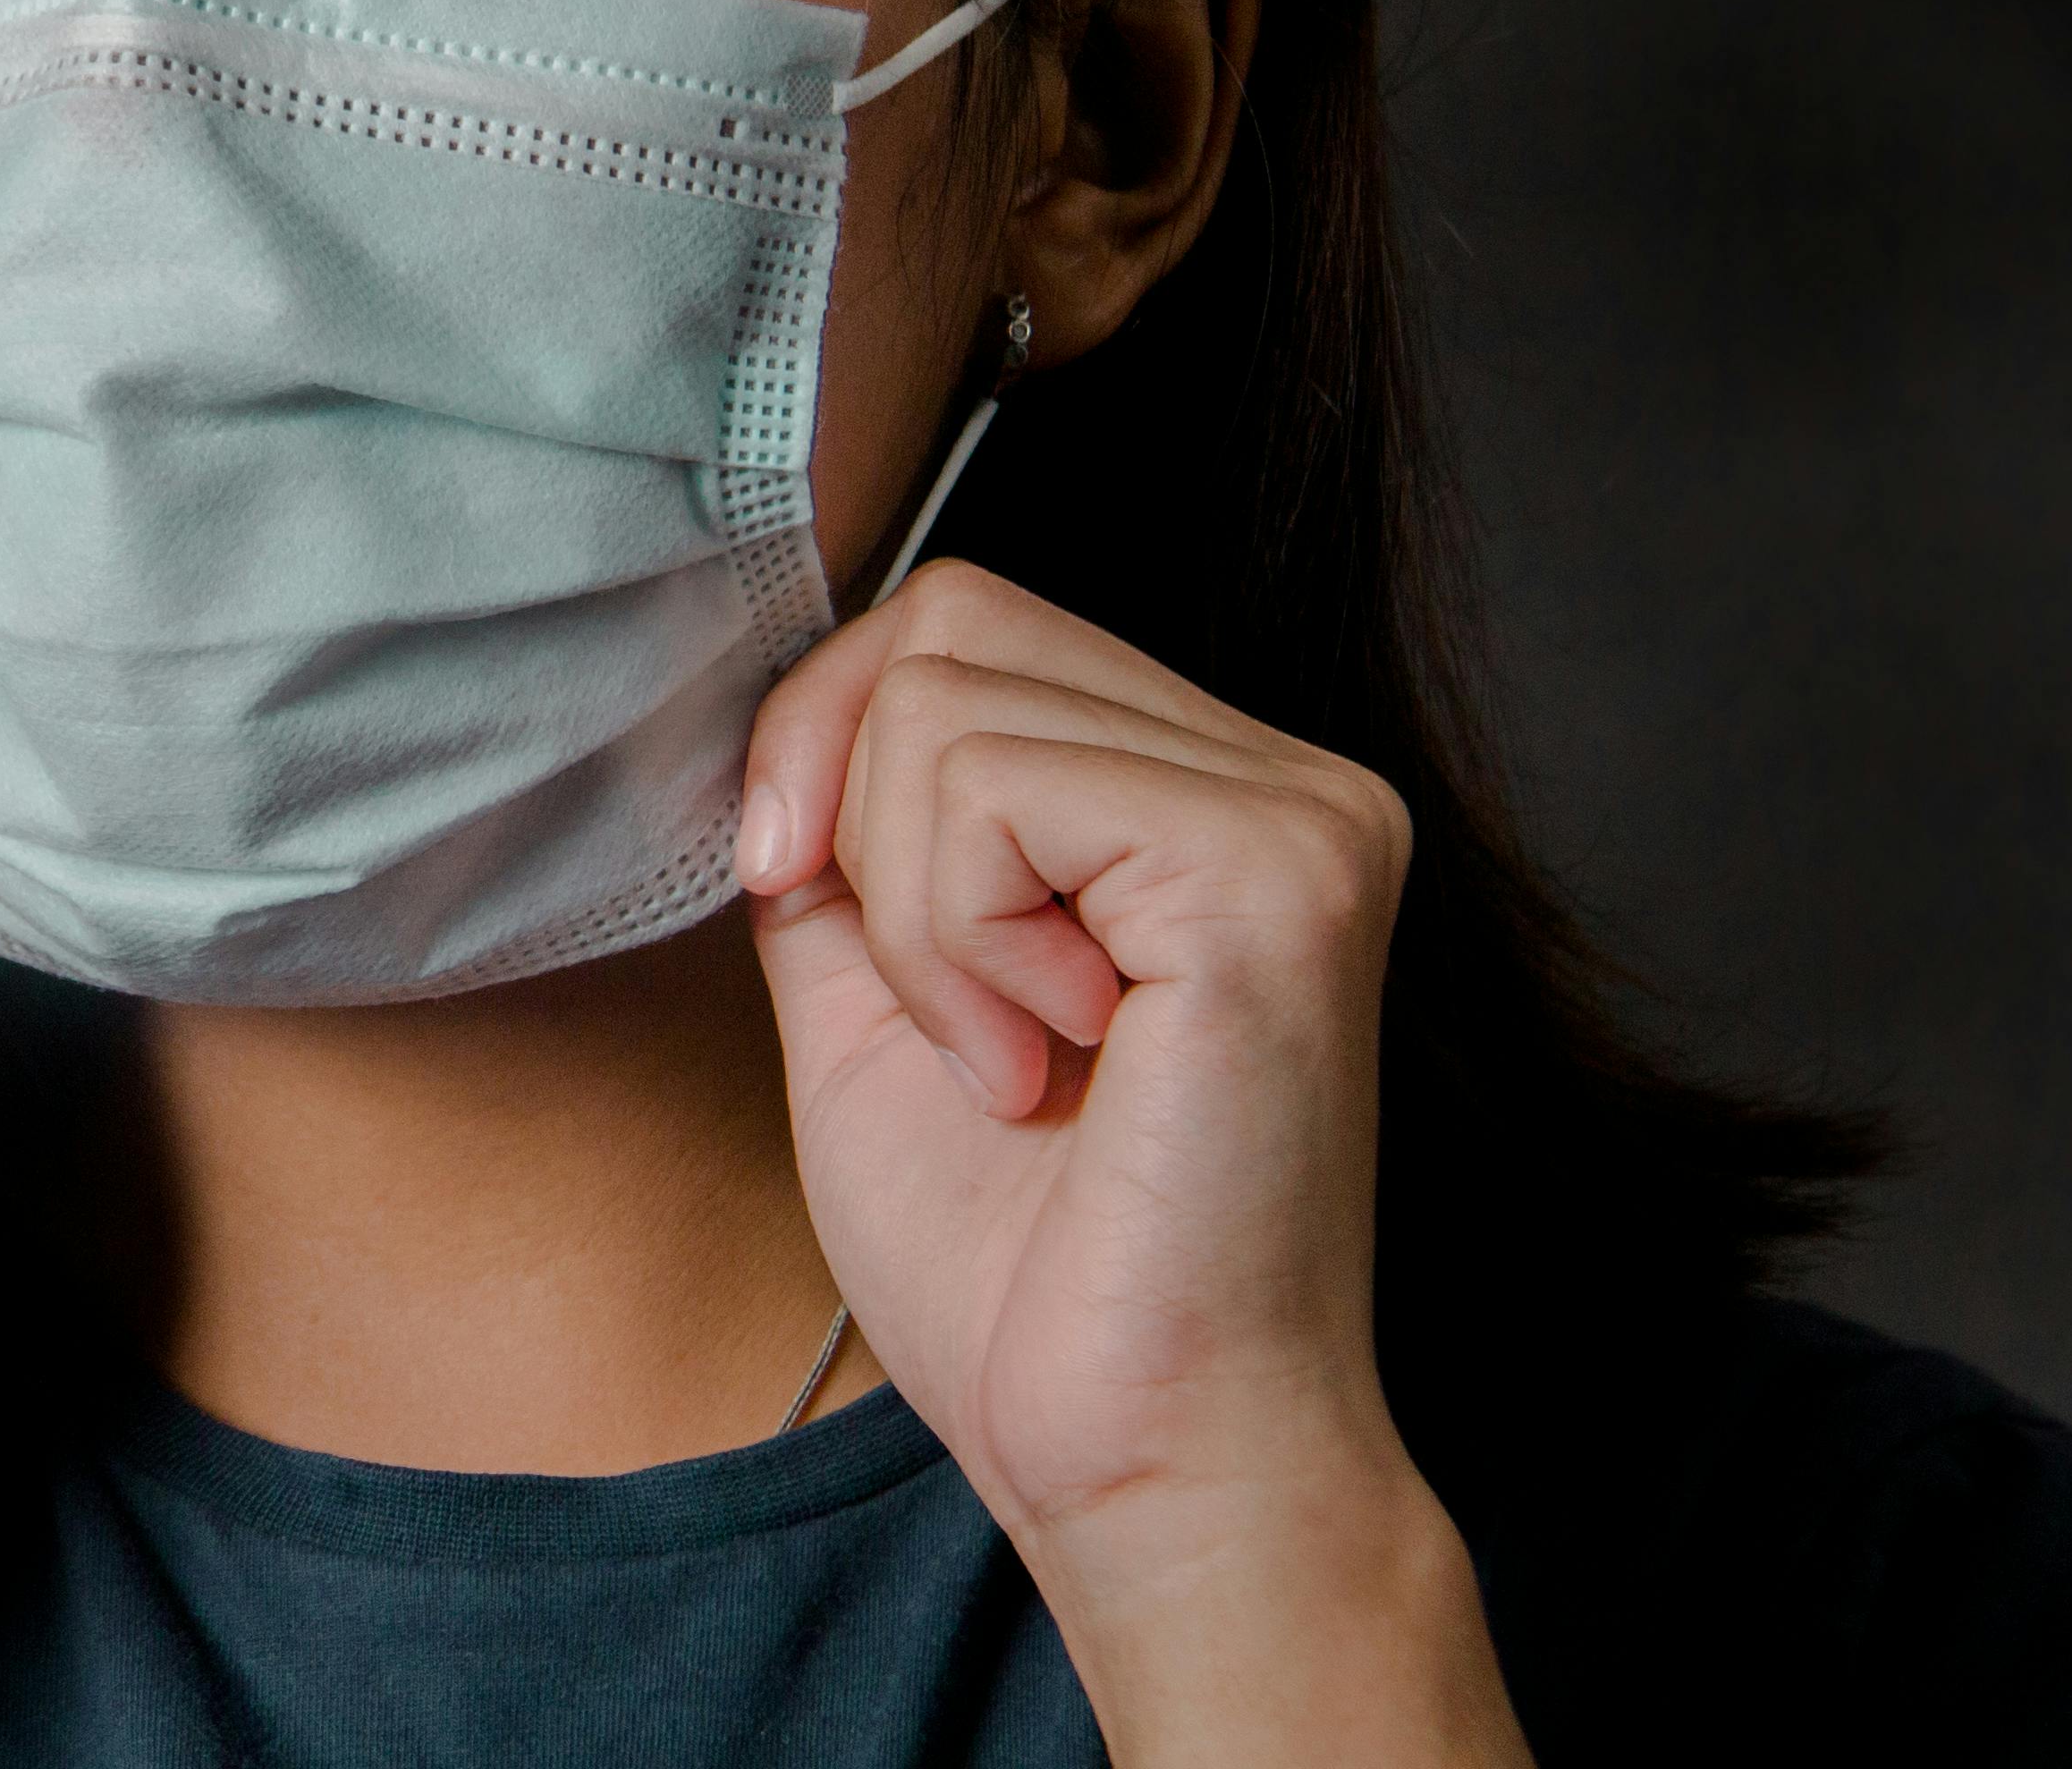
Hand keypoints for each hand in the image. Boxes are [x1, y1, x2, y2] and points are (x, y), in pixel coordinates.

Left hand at [737, 562, 1523, 1764]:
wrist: (1137, 1452)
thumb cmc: (1024, 1269)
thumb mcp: (872, 993)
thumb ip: (839, 841)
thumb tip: (769, 721)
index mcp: (1208, 796)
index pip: (957, 620)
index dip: (825, 737)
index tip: (796, 891)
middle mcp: (1289, 781)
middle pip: (945, 625)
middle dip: (857, 818)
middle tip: (939, 1012)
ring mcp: (1302, 816)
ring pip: (948, 699)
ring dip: (913, 910)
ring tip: (1011, 1058)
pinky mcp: (1275, 874)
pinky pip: (994, 785)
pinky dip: (958, 938)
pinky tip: (1049, 1061)